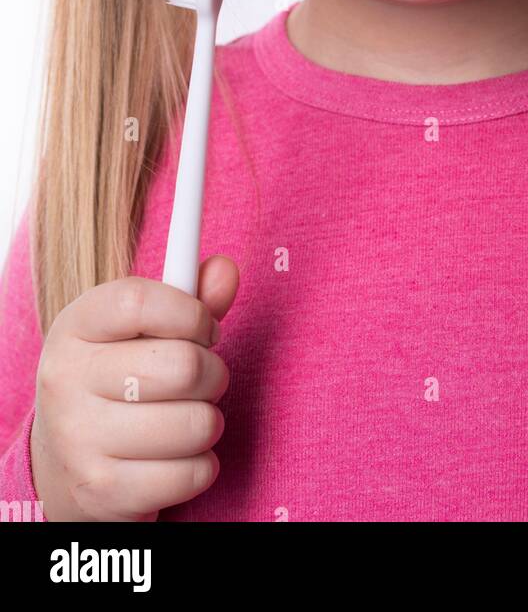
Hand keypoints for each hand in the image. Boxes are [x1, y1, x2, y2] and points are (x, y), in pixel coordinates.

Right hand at [30, 254, 238, 520]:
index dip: (191, 312)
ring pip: (196, 424)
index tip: (205, 328)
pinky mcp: (104, 491)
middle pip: (183, 366)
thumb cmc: (120, 380)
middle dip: (213, 373)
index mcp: (74, 326)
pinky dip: (201, 466)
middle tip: (202, 379)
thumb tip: (225, 271)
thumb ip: (190, 299)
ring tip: (187, 418)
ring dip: (209, 421)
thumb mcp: (142, 331)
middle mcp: (67, 380)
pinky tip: (176, 457)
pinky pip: (193, 473)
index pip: (138, 301)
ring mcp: (79, 440)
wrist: (67, 462)